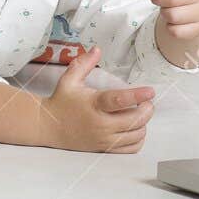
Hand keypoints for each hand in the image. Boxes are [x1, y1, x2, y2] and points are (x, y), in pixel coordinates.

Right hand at [39, 47, 154, 152]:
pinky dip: (138, 139)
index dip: (137, 95)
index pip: (118, 100)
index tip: (150, 91)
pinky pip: (131, 149)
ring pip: (136, 135)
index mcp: (93, 104)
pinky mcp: (104, 149)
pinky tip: (135, 129)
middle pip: (134, 120)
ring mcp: (103, 139)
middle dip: (147, 110)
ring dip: (144, 124)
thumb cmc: (61, 102)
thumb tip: (97, 49)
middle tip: (147, 102)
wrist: (48, 127)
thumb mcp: (70, 79)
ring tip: (140, 114)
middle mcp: (100, 124)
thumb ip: (84, 63)